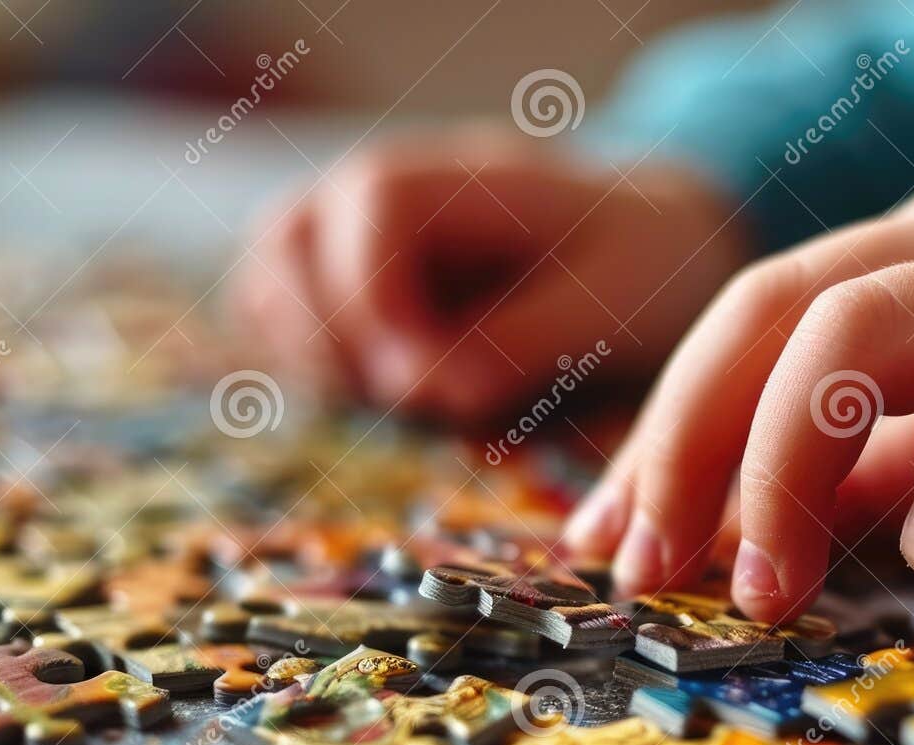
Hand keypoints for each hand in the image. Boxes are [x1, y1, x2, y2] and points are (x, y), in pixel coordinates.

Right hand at [234, 128, 749, 423]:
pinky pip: (279, 329)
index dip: (388, 307)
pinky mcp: (335, 288)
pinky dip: (320, 373)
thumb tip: (435, 390)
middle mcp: (375, 192)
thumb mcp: (609, 307)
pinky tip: (394, 398)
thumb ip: (523, 344)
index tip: (445, 384)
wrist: (644, 258)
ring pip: (269, 292)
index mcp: (452, 175)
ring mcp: (343, 236)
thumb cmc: (635, 270)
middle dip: (349, 346)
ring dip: (327, 366)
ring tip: (419, 401)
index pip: (369, 209)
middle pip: (288, 248)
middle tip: (434, 401)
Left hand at [564, 169, 913, 620]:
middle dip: (690, 447)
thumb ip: (871, 469)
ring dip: (788, 465)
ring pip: (864, 324)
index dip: (666, 431)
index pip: (751, 322)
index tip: (613, 544)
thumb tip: (740, 530)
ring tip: (774, 591)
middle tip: (659, 574)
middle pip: (775, 311)